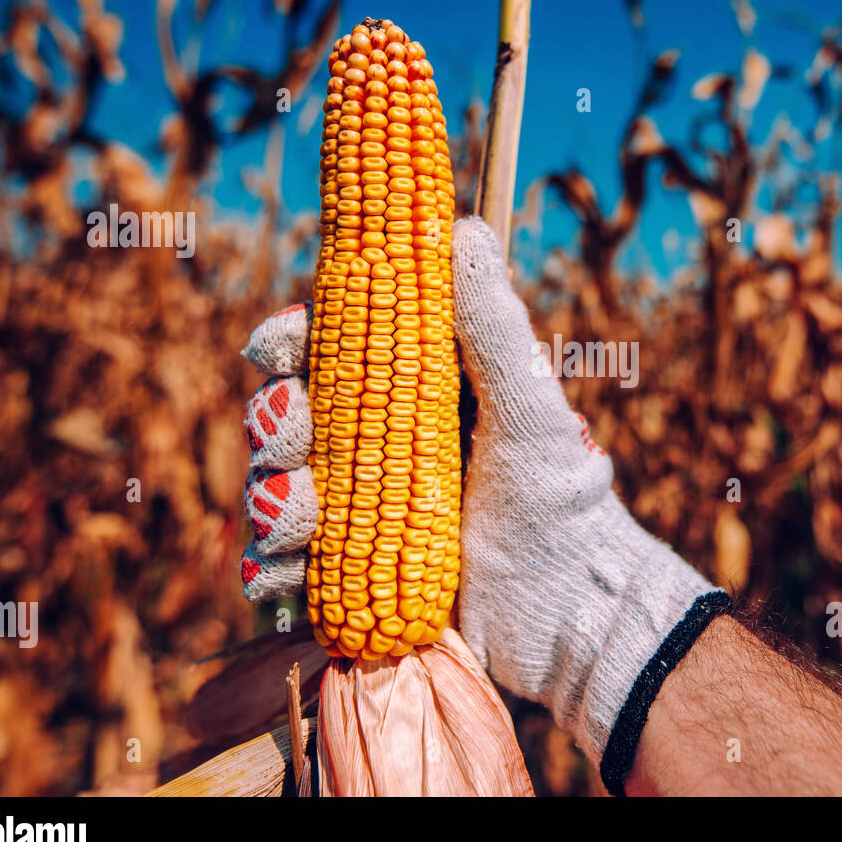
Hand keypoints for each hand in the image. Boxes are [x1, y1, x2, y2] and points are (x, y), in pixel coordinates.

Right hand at [239, 218, 722, 770]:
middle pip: (286, 418)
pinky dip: (269, 568)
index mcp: (412, 400)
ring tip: (297, 520)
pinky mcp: (346, 583)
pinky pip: (281, 568)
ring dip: (269, 498)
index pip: (327, 356)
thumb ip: (493, 325)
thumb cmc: (562, 501)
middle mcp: (376, 452)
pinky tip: (284, 576)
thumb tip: (462, 227)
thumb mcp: (530, 408)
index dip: (288, 344)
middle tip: (293, 438)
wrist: (572, 614)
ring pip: (273, 489)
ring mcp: (356, 519)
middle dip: (272, 423)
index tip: (280, 345)